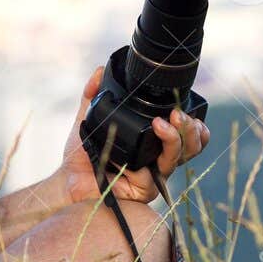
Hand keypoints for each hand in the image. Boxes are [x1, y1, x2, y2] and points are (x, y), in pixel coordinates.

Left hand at [56, 66, 211, 204]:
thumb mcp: (89, 118)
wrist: (68, 179)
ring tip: (161, 125)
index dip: (195, 124)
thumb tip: (100, 70)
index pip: (186, 133)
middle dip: (190, 129)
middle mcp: (158, 158)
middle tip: (177, 115)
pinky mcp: (142, 191)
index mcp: (153, 141)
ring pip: (176, 160)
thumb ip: (94, 94)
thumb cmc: (83, 153)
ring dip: (174, 141)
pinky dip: (141, 169)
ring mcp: (153, 175)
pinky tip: (131, 163)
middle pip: (190, 146)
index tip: (186, 110)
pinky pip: (149, 179)